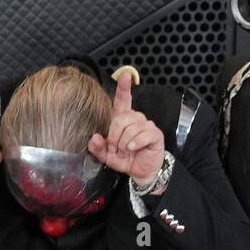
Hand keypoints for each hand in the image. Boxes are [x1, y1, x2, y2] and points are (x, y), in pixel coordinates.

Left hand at [87, 72, 164, 186]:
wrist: (140, 172)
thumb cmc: (125, 159)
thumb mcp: (107, 156)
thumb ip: (97, 148)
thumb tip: (94, 138)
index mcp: (123, 120)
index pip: (123, 100)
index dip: (124, 88)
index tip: (125, 76)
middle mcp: (135, 119)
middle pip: (122, 118)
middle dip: (115, 136)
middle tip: (115, 148)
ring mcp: (146, 126)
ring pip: (131, 128)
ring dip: (124, 142)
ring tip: (126, 150)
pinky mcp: (155, 134)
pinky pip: (144, 134)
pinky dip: (136, 143)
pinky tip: (133, 148)